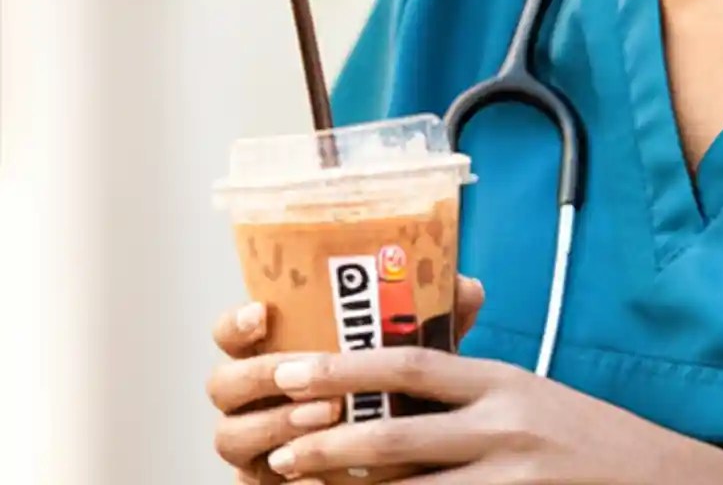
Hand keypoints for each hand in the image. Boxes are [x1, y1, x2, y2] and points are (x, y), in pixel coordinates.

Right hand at [208, 276, 485, 484]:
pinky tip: (315, 474)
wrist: (408, 445)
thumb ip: (432, 316)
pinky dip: (282, 480)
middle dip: (260, 377)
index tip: (263, 313)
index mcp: (275, 350)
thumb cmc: (399, 388)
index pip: (232, 332)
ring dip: (275, 425)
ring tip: (328, 416)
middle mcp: (253, 396)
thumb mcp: (413, 350)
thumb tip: (468, 288)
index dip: (236, 323)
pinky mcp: (266, 481)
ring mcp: (254, 442)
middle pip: (223, 384)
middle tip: (308, 377)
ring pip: (232, 436)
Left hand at [263, 349, 722, 483]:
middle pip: (398, 432)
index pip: (413, 364)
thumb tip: (397, 391)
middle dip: (329, 440)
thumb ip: (473, 392)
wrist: (661, 476)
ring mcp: (513, 473)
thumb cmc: (588, 437)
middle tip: (277, 446)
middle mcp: (506, 422)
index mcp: (504, 379)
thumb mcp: (531, 396)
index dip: (347, 365)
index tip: (293, 366)